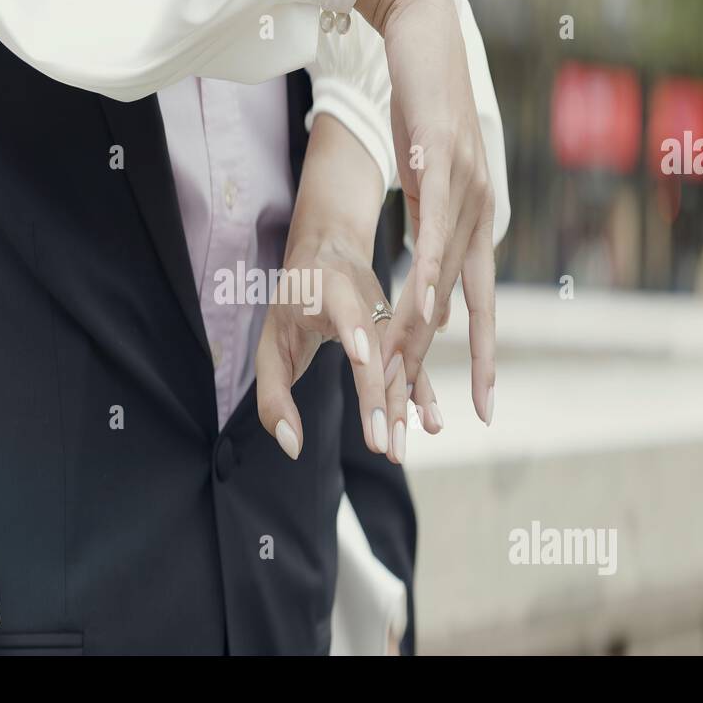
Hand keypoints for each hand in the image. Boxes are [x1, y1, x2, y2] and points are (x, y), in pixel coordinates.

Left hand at [256, 116, 442, 464]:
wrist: (332, 251)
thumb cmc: (295, 302)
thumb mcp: (271, 344)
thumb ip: (273, 396)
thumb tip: (292, 447)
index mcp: (328, 288)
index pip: (343, 308)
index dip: (353, 329)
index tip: (362, 356)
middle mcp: (365, 299)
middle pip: (376, 349)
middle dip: (378, 396)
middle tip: (378, 442)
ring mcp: (387, 314)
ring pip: (396, 363)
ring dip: (399, 409)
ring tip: (398, 450)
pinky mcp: (399, 331)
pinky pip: (410, 366)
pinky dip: (420, 397)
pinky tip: (431, 425)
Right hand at [356, 0, 497, 424]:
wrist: (426, 33)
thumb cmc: (424, 105)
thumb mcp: (427, 177)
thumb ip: (431, 222)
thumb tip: (430, 263)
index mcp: (475, 220)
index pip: (483, 304)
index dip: (486, 359)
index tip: (486, 411)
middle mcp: (480, 211)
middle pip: (456, 304)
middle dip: (436, 366)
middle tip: (426, 424)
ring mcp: (467, 187)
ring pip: (443, 277)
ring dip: (422, 336)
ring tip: (405, 384)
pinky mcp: (444, 162)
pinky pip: (435, 230)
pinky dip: (428, 275)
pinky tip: (420, 310)